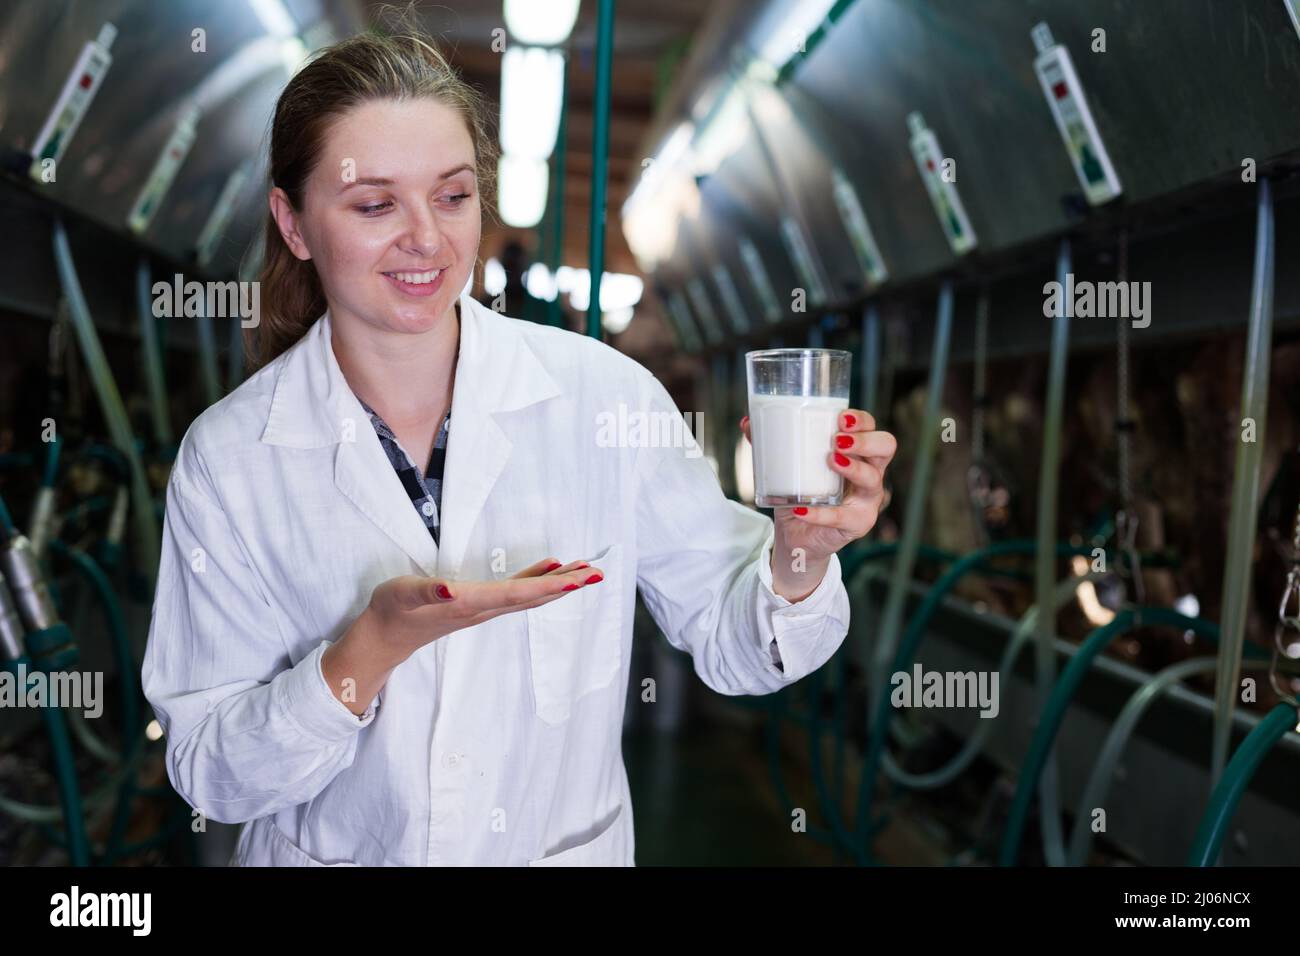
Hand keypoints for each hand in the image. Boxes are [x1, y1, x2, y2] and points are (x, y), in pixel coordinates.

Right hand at [365, 556, 603, 664]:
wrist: (385, 637)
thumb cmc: (391, 611)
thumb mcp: (401, 594)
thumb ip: (426, 590)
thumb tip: (450, 588)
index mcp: (468, 604)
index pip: (515, 594)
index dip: (546, 586)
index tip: (574, 580)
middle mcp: (483, 609)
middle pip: (533, 598)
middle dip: (566, 586)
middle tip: (597, 573)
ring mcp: (483, 609)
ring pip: (529, 596)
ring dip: (558, 584)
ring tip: (584, 571)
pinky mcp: (479, 605)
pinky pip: (516, 594)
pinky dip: (537, 581)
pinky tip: (550, 569)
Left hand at [741, 408, 896, 564]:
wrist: (798, 536)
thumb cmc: (801, 494)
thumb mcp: (787, 468)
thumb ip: (771, 445)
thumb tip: (747, 422)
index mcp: (857, 453)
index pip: (872, 427)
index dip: (861, 420)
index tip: (840, 418)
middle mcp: (870, 472)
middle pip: (886, 447)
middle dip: (866, 439)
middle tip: (839, 439)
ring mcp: (867, 499)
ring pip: (873, 479)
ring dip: (853, 468)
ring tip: (831, 460)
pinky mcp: (858, 523)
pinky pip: (842, 517)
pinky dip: (820, 513)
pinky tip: (801, 509)